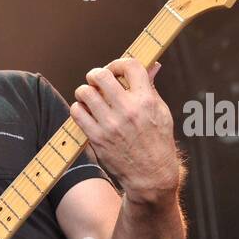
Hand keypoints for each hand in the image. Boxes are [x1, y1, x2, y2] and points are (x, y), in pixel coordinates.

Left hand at [69, 58, 179, 203]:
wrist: (150, 175)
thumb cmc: (157, 141)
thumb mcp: (161, 112)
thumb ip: (150, 88)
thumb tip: (150, 65)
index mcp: (146, 100)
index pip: (130, 66)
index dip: (118, 63)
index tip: (114, 69)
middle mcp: (128, 110)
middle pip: (101, 75)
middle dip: (96, 75)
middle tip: (96, 82)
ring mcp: (110, 124)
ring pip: (84, 92)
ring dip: (84, 92)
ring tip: (90, 98)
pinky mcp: (97, 138)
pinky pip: (77, 113)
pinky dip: (78, 109)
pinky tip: (86, 112)